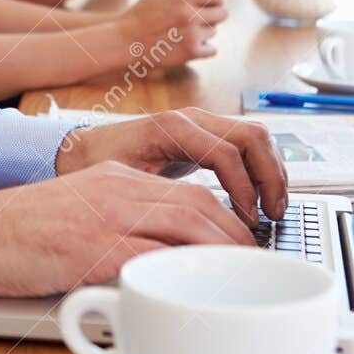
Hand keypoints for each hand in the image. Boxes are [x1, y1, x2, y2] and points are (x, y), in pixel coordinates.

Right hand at [0, 161, 257, 296]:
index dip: (225, 218)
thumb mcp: (78, 211)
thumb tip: (160, 258)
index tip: (240, 243)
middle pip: (197, 204)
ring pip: (186, 224)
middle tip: (251, 264)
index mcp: (116, 178)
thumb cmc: (18, 233)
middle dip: (234, 236)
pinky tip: (196, 289)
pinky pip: (154, 256)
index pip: (189, 190)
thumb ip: (120, 224)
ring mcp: (107, 217)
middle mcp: (117, 189)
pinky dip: (182, 272)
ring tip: (235, 278)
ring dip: (220, 253)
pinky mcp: (94, 248)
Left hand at [58, 108, 287, 226]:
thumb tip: (187, 234)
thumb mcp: (120, 185)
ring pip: (256, 137)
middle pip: (253, 136)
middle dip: (270, 177)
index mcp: (172, 128)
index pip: (227, 153)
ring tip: (273, 210)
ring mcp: (201, 124)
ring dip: (272, 172)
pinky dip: (261, 169)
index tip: (248, 221)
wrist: (80, 150)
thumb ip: (152, 201)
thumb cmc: (95, 167)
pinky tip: (259, 199)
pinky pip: (246, 145)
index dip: (244, 190)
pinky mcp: (205, 136)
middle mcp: (192, 119)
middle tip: (273, 215)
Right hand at [122, 0, 227, 65]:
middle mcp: (190, 16)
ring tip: (183, 31)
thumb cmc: (142, 13)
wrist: (127, 41)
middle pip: (223, 13)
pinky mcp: (191, 53)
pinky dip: (202, 48)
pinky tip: (186, 44)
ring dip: (204, 31)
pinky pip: (212, 49)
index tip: (214, 1)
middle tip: (199, 17)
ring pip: (214, 31)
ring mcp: (192, 35)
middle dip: (214, 14)